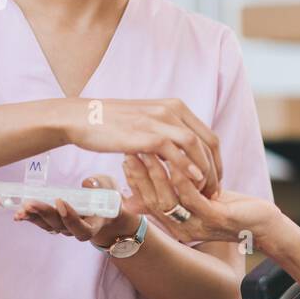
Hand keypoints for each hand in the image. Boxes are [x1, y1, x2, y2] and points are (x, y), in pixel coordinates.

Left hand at [14, 174, 135, 246]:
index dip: (70, 218)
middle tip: (31, 203)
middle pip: (60, 226)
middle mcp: (77, 231)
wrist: (105, 211)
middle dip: (44, 214)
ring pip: (48, 226)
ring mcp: (64, 228)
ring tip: (22, 208)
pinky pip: (41, 223)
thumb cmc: (109, 199)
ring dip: (33, 217)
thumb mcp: (110, 188)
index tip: (60, 201)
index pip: (81, 229)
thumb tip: (87, 183)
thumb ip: (101, 185)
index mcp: (94, 226)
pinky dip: (30, 217)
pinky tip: (19, 213)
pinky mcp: (54, 223)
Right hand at [60, 97, 222, 197]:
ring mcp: (159, 120)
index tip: (215, 180)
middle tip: (214, 192)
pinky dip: (186, 167)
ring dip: (204, 172)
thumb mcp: (146, 121)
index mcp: (175, 107)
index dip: (216, 160)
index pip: (208, 136)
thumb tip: (180, 152)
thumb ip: (165, 131)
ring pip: (196, 147)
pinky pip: (175, 152)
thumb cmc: (112, 124)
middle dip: (215, 169)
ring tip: (204, 192)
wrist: (82, 117)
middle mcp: (172, 110)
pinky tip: (192, 181)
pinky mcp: (146, 133)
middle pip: (208, 142)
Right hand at [120, 153, 278, 246]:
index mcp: (175, 224)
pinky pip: (192, 198)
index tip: (127, 157)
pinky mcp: (213, 219)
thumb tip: (158, 177)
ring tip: (149, 151)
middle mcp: (181, 228)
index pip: (146, 202)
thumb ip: (179, 190)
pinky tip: (176, 161)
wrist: (263, 226)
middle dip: (140, 175)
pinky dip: (182, 179)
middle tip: (132, 151)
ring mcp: (197, 226)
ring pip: (168, 199)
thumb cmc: (233, 208)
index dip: (134, 180)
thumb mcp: (201, 198)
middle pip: (152, 200)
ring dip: (157, 174)